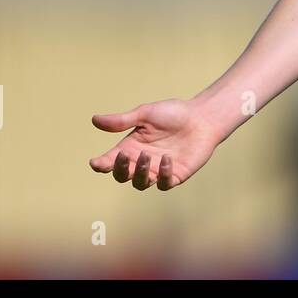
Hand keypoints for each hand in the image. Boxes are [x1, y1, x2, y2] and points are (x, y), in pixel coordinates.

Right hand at [88, 98, 221, 190]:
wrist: (203, 117)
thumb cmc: (174, 113)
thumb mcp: (145, 114)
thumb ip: (122, 120)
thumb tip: (94, 119)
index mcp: (131, 147)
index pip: (110, 161)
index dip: (101, 165)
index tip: (96, 163)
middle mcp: (142, 161)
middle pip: (122, 176)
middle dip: (121, 169)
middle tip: (126, 156)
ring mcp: (159, 170)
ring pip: (141, 183)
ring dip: (141, 173)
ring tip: (147, 156)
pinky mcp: (176, 175)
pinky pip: (164, 183)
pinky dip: (163, 174)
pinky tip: (167, 159)